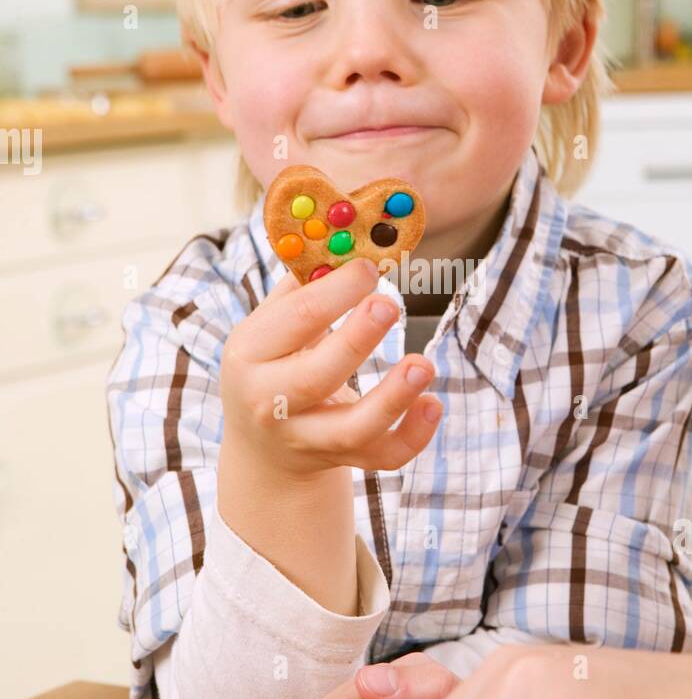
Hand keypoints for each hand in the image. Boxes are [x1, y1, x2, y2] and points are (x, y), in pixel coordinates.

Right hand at [220, 257, 441, 478]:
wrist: (261, 448)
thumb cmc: (273, 363)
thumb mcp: (270, 325)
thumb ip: (305, 285)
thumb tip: (350, 238)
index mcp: (251, 353)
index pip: (295, 319)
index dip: (335, 291)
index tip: (369, 267)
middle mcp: (270, 402)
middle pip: (317, 376)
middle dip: (357, 339)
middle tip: (390, 304)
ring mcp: (305, 439)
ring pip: (353, 429)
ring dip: (393, 397)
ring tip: (424, 363)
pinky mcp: (341, 460)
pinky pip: (381, 458)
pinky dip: (413, 436)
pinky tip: (434, 404)